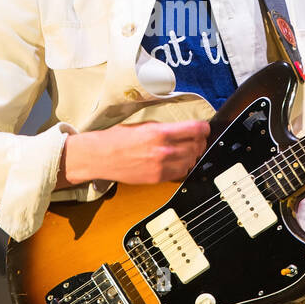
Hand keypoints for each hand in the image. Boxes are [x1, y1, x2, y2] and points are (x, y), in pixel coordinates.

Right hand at [58, 120, 210, 186]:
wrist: (100, 156)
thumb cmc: (117, 139)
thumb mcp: (144, 125)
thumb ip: (166, 128)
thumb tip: (184, 129)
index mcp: (160, 133)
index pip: (195, 129)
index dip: (204, 128)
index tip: (204, 128)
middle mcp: (163, 150)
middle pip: (197, 146)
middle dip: (199, 142)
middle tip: (197, 139)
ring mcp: (161, 167)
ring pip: (191, 161)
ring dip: (192, 155)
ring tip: (186, 150)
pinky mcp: (157, 178)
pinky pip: (180, 173)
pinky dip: (183, 167)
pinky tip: (177, 161)